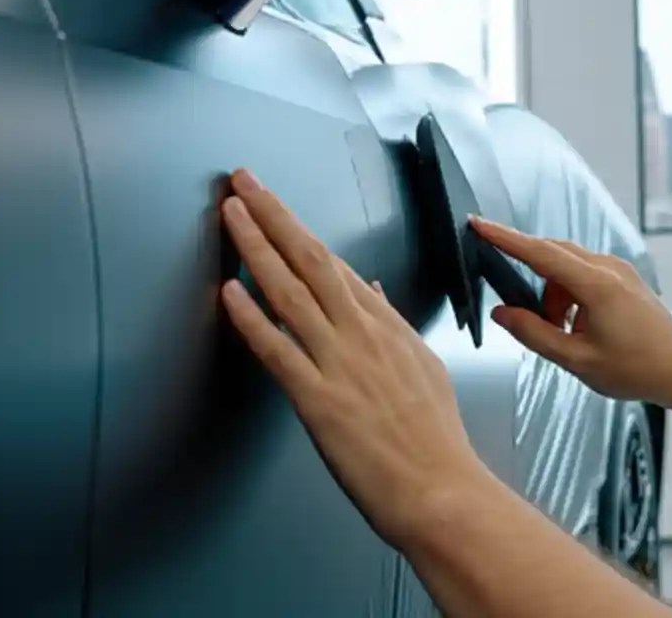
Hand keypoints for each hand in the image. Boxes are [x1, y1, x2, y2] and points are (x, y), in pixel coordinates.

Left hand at [219, 169, 493, 546]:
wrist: (443, 492)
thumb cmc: (435, 441)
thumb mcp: (425, 368)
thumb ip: (395, 326)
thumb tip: (375, 291)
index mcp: (388, 328)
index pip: (338, 266)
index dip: (300, 230)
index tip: (275, 205)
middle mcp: (363, 335)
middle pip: (312, 259)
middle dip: (274, 215)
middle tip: (243, 180)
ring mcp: (340, 364)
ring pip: (290, 292)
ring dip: (256, 247)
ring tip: (230, 214)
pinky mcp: (319, 401)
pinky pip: (277, 350)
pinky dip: (250, 317)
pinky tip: (228, 291)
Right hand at [472, 216, 671, 405]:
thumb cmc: (636, 369)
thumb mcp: (576, 360)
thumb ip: (534, 334)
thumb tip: (501, 313)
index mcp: (596, 284)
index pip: (540, 252)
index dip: (505, 238)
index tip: (479, 224)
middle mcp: (608, 268)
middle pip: (552, 255)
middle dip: (533, 283)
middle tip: (525, 316)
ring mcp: (619, 270)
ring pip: (568, 268)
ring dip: (554, 295)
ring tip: (563, 334)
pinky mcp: (624, 279)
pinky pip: (584, 274)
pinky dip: (570, 296)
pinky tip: (578, 327)